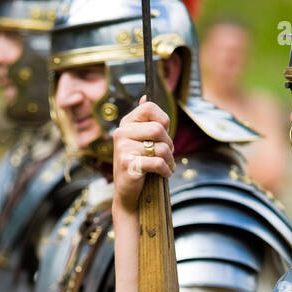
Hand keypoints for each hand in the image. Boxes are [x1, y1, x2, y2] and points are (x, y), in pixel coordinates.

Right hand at [112, 98, 174, 212]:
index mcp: (126, 124)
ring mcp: (123, 149)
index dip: (163, 119)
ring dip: (170, 160)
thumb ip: (145, 121)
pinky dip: (166, 170)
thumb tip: (145, 96)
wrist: (128, 194)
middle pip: (158, 129)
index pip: (149, 107)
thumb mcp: (141, 140)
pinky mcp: (128, 164)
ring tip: (167, 166)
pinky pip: (158, 162)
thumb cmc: (139, 165)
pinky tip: (164, 174)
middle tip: (169, 154)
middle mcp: (121, 133)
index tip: (164, 133)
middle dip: (170, 144)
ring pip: (161, 148)